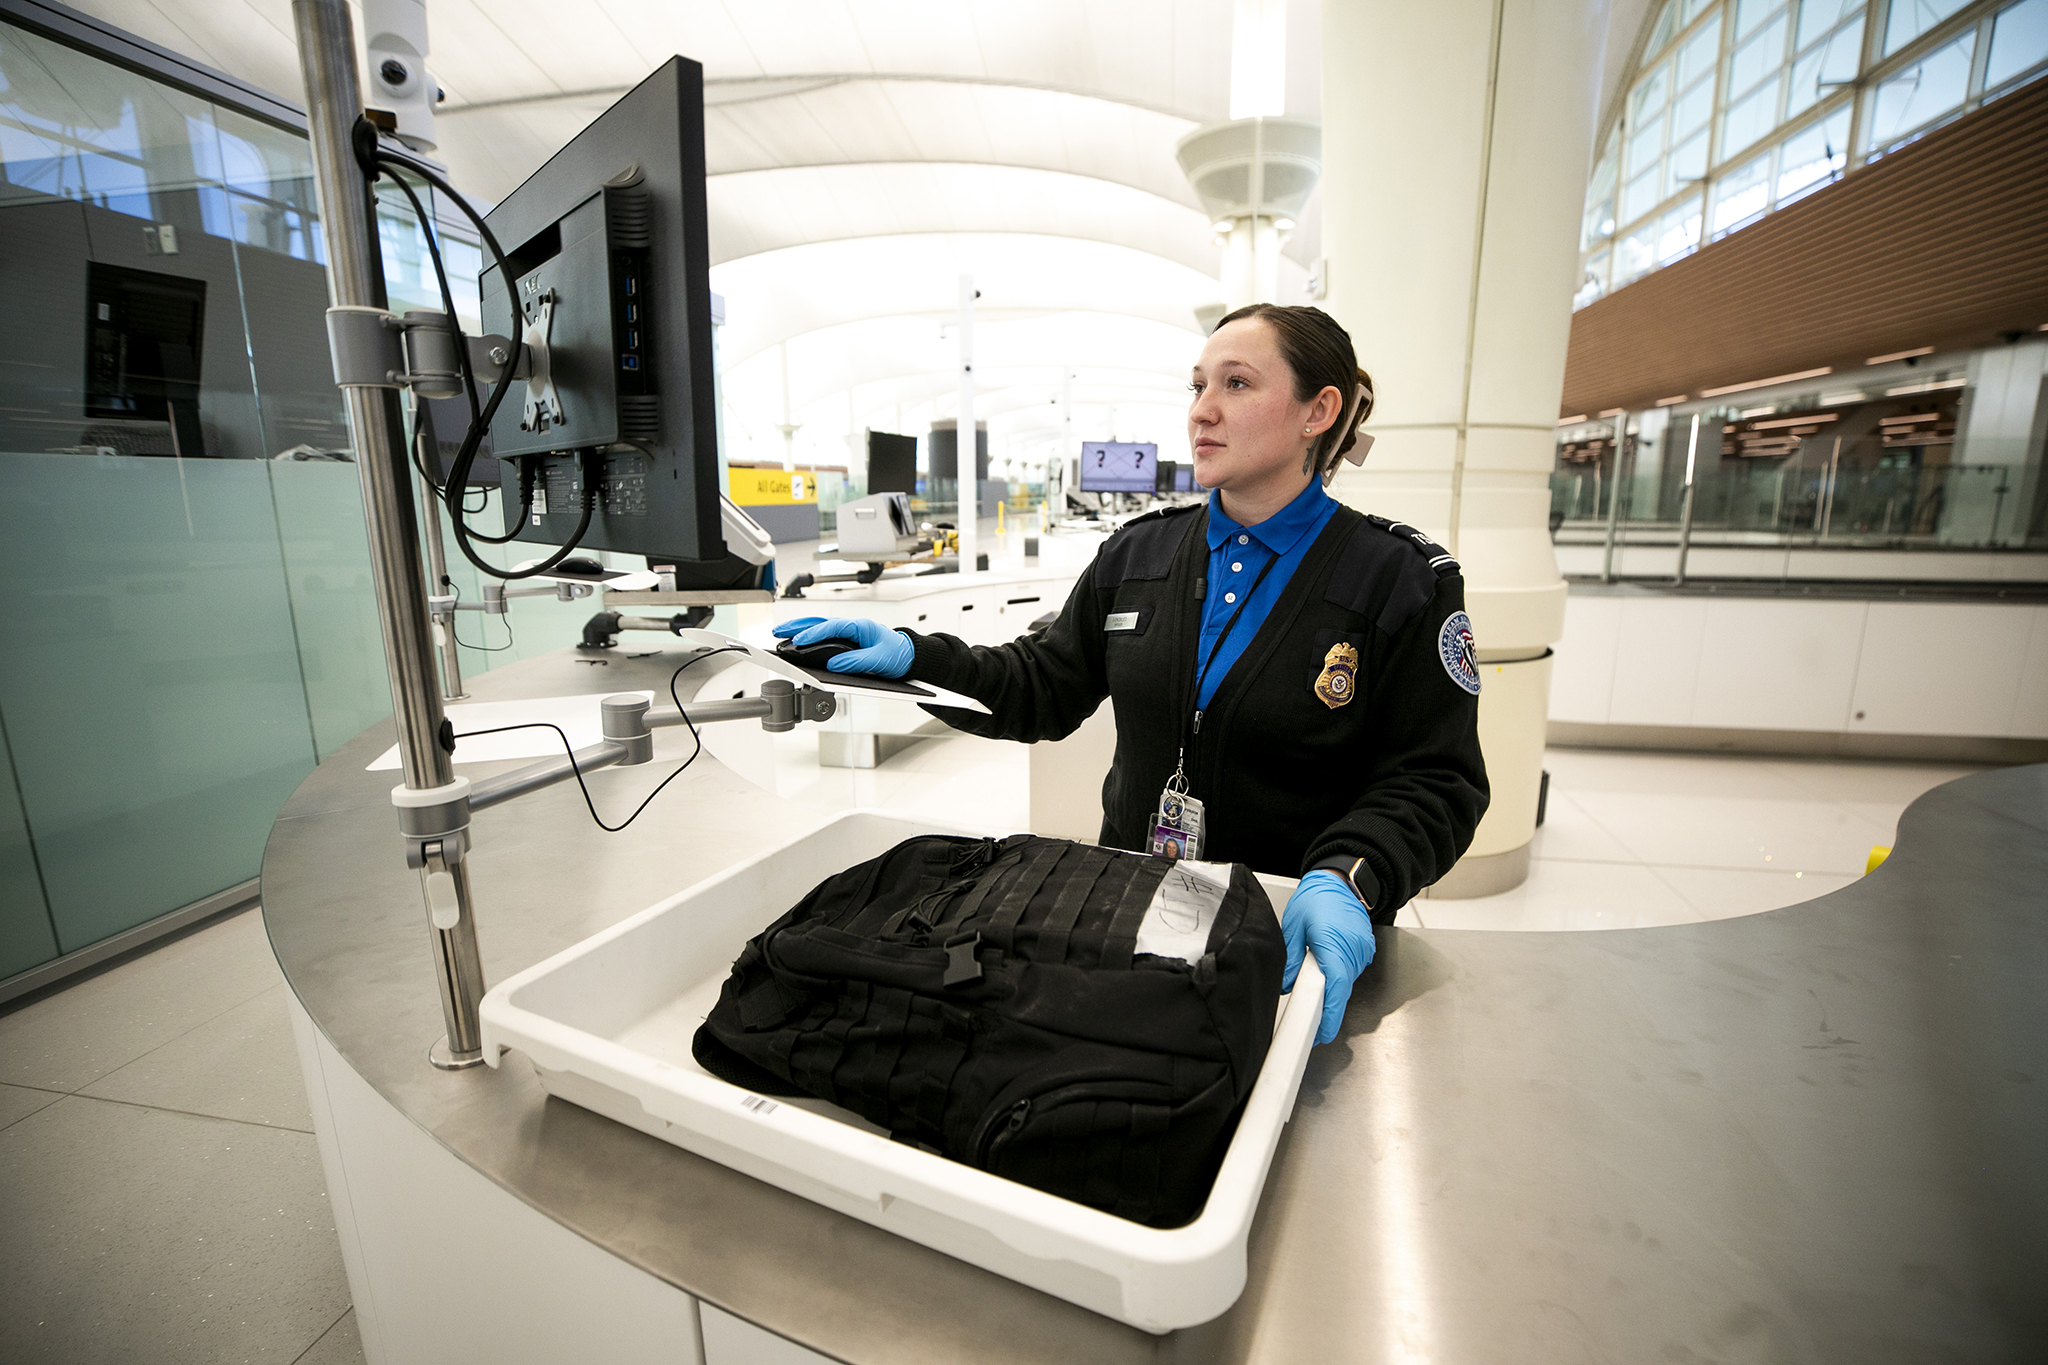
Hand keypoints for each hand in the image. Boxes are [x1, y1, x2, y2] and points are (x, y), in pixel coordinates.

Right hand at [771, 616, 913, 678]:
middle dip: (798, 626)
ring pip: (819, 626)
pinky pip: (823, 635)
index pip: (832, 626)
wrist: (908, 656)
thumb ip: (857, 662)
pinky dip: (808, 635)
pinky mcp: (845, 641)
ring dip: (800, 629)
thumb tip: (835, 665)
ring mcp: (847, 632)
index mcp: (861, 626)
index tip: (799, 641)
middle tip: (779, 631)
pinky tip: (796, 640)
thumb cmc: (897, 654)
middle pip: (820, 622)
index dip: (814, 633)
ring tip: (781, 633)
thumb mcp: (880, 660)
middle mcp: (852, 626)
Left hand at [1281, 870, 1375, 1044]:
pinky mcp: (1365, 952)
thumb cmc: (1318, 897)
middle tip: (1303, 1009)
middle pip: (1340, 991)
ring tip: (1312, 967)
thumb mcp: (1294, 925)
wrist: (1342, 881)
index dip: (1328, 1016)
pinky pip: (1349, 972)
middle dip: (1323, 1004)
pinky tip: (1325, 962)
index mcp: (1334, 945)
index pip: (1335, 989)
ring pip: (1344, 983)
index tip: (1318, 1034)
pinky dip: (1336, 974)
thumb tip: (1285, 985)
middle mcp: (1353, 952)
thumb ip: (1290, 958)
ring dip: (1329, 985)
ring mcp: (1363, 952)